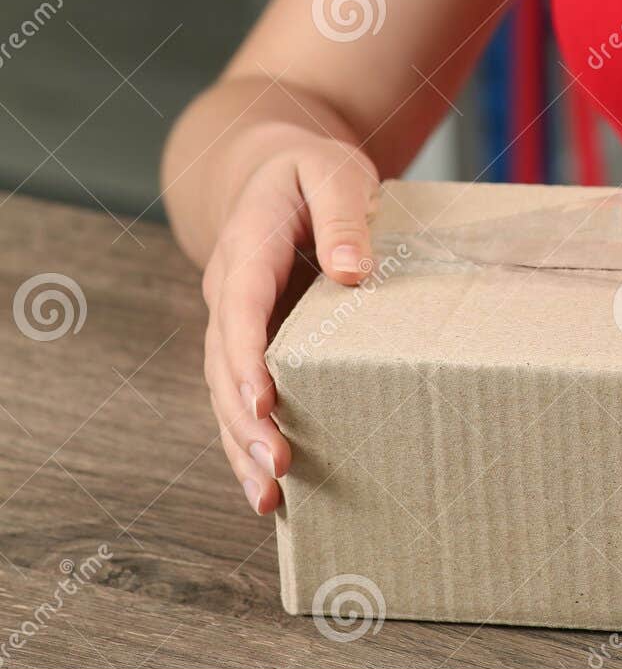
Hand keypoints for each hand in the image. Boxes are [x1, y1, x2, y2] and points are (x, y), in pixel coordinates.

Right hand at [200, 136, 377, 513]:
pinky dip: (250, 441)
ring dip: (242, 445)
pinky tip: (270, 491)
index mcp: (247, 248)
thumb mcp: (333, 171)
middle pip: (224, 365)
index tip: (263, 401)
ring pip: (225, 392)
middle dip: (245, 421)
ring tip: (268, 499)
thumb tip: (350, 271)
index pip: (240, 308)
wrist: (274, 170)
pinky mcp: (253, 344)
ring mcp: (235, 323)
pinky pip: (242, 396)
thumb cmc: (311, 171)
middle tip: (277, 470)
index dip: (247, 358)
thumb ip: (343, 214)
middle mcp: (229, 293)